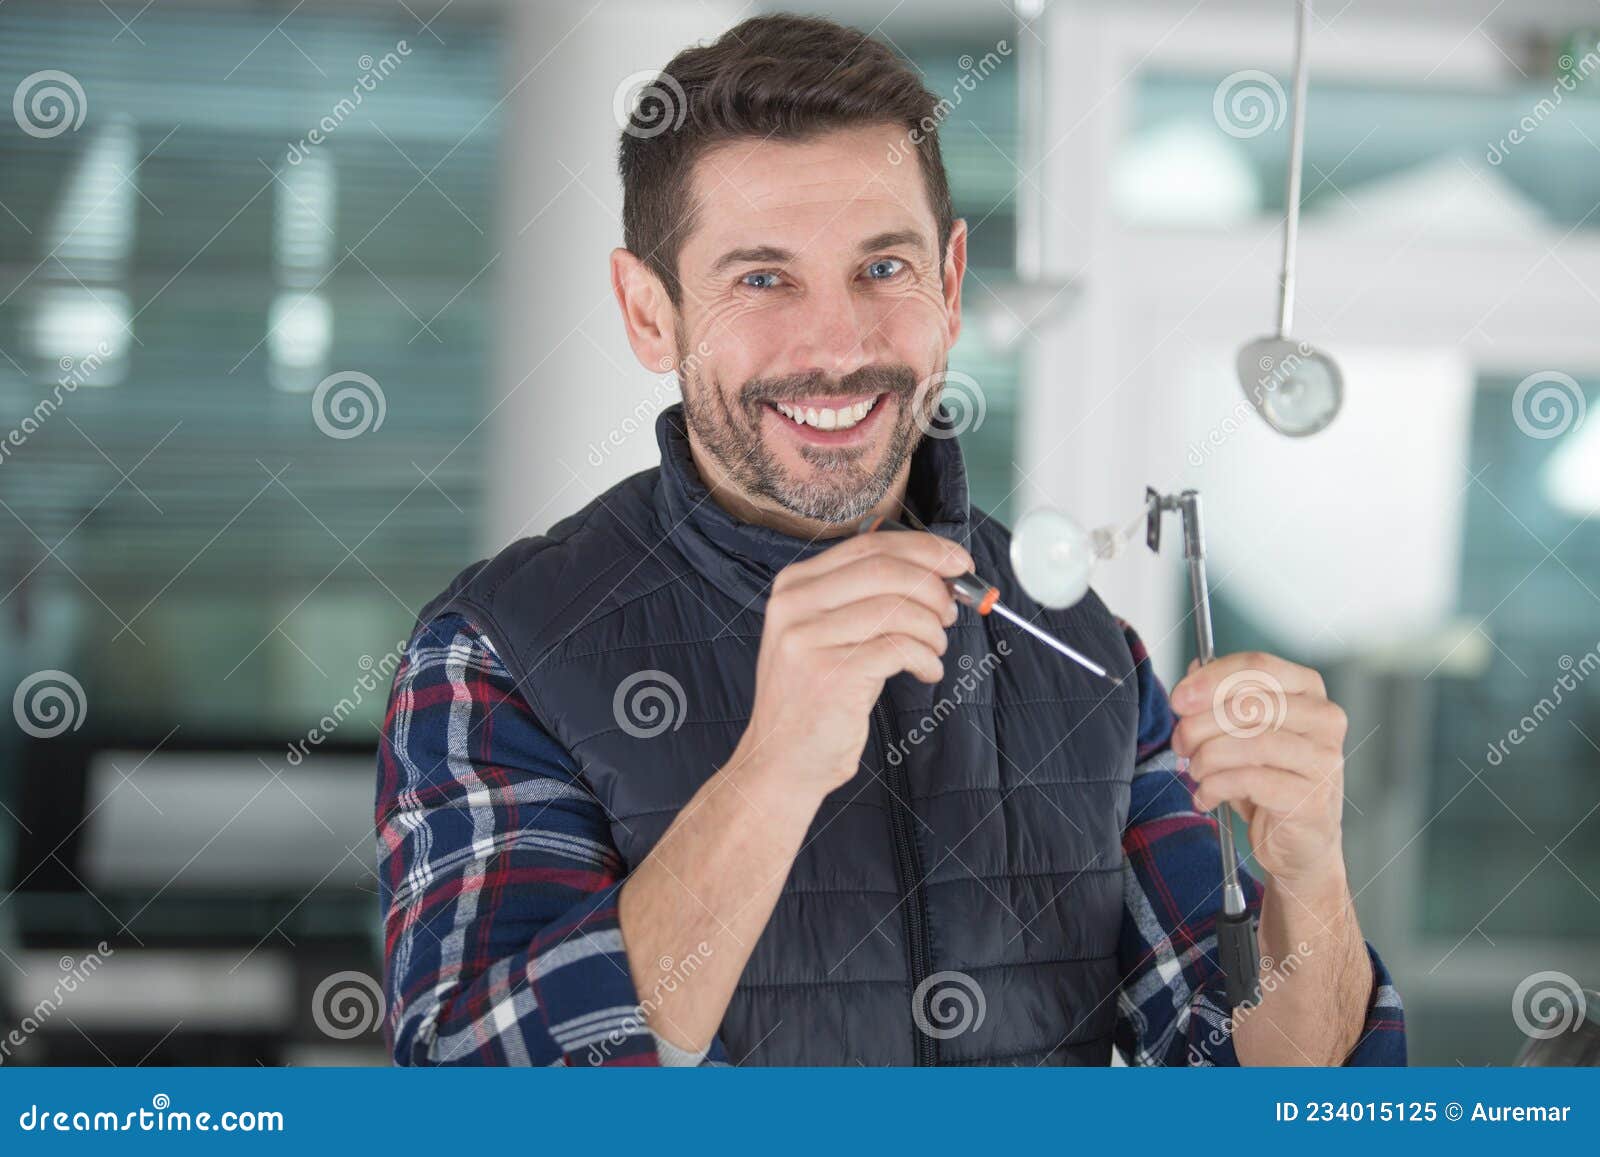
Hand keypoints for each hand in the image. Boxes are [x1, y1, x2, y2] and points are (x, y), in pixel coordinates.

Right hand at [732, 527, 972, 794]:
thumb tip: (937, 574)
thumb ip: (867, 598)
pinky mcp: (832, 675)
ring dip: (932, 629)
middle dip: (934, 587)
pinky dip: (927, 659)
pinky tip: (926, 672)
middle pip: (886, 570)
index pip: (869, 545)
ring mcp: (808, 639)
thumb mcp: (826, 634)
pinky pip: (900, 649)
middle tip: (952, 611)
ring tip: (934, 649)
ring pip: (898, 610)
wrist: (781, 760)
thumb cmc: (816, 696)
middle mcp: (795, 605)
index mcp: (794, 586)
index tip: (959, 562)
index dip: (924, 549)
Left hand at [1169, 651, 1348, 884]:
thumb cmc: (1270, 779)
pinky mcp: (1312, 799)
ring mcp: (1323, 760)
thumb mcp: (1243, 732)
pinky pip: (1251, 781)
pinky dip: (1216, 787)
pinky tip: (1206, 796)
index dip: (1211, 679)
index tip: (1178, 699)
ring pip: (1251, 743)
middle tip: (1180, 743)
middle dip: (1201, 724)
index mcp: (1309, 691)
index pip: (1259, 667)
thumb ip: (1222, 698)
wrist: (1299, 842)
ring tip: (1194, 771)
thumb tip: (1195, 668)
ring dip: (1207, 757)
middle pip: (1250, 705)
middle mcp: (1325, 720)